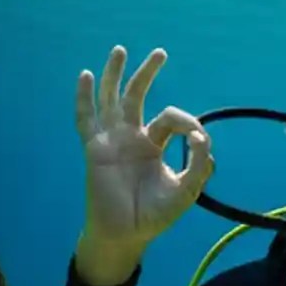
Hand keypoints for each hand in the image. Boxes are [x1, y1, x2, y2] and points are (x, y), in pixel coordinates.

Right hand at [73, 46, 213, 284]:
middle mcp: (133, 136)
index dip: (187, 122)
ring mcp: (112, 140)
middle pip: (139, 96)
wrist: (126, 235)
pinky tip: (84, 76)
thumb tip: (202, 136)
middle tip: (161, 52)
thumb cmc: (154, 214)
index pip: (172, 119)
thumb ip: (200, 165)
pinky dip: (83, 98)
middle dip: (148, 73)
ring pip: (112, 100)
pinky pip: (85, 120)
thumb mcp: (187, 190)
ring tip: (121, 49)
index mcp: (155, 143)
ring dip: (115, 74)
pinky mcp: (95, 149)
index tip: (198, 138)